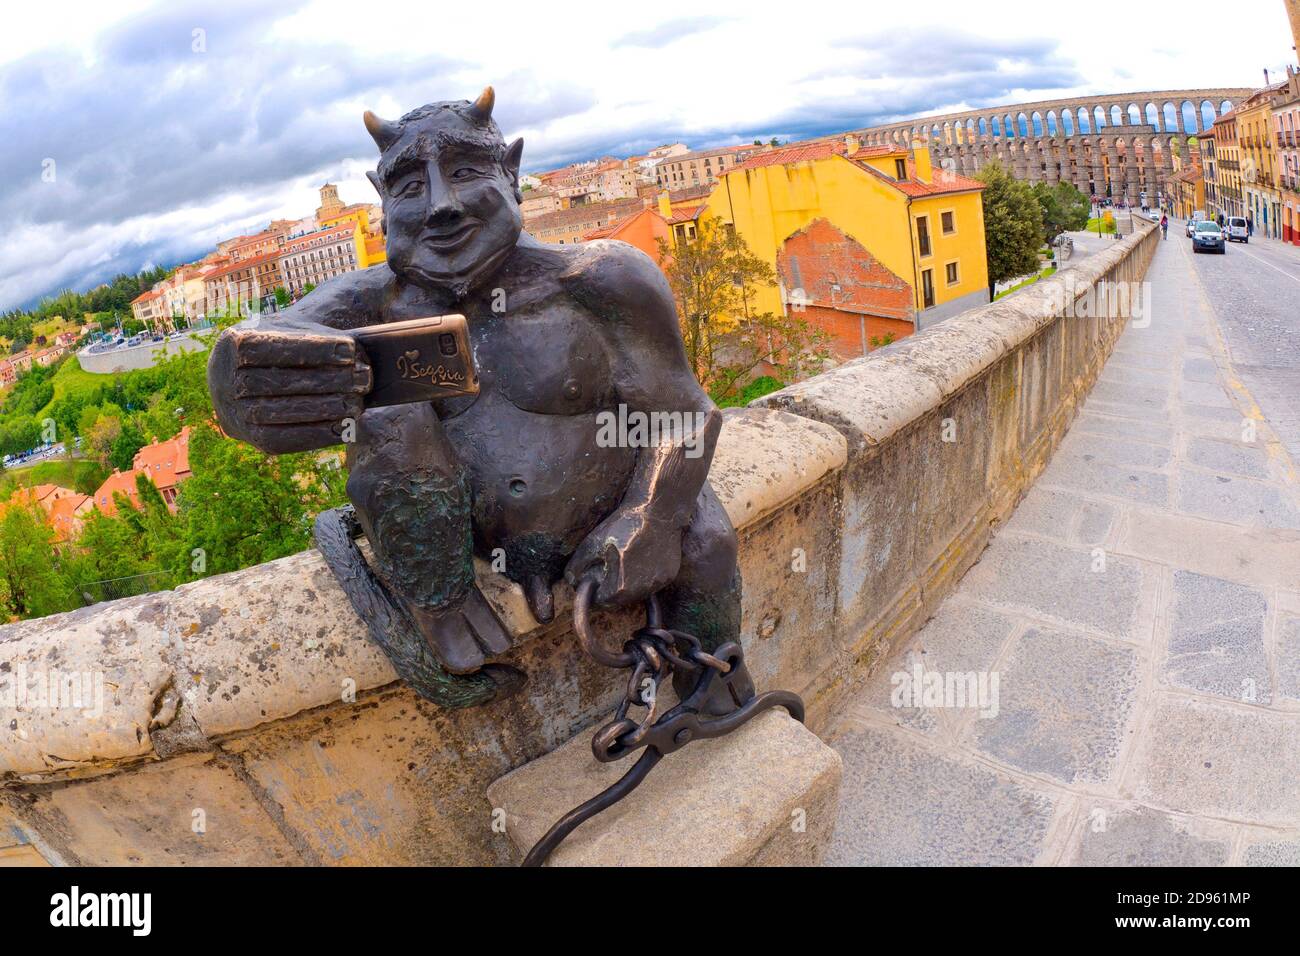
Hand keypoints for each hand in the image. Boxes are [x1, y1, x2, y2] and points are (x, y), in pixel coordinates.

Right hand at [210, 326, 371, 452]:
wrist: (256, 373)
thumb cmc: (287, 347)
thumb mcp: (297, 332)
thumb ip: (321, 340)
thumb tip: (358, 358)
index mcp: (232, 342)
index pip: (272, 346)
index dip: (312, 349)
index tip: (349, 351)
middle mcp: (223, 378)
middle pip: (274, 382)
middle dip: (324, 381)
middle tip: (363, 380)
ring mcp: (230, 410)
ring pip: (273, 413)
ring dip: (320, 411)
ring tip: (356, 404)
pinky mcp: (246, 436)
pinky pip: (278, 440)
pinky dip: (312, 435)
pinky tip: (343, 428)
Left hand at [565, 511, 681, 606]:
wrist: (656, 509)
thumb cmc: (623, 525)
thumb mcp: (592, 543)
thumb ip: (578, 566)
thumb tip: (571, 581)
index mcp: (621, 587)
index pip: (601, 601)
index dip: (594, 589)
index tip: (593, 575)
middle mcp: (642, 591)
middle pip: (620, 598)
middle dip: (611, 586)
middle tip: (608, 564)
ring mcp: (659, 583)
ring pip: (637, 591)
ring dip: (628, 581)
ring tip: (625, 558)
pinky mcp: (670, 574)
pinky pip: (652, 581)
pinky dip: (645, 574)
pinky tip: (642, 555)